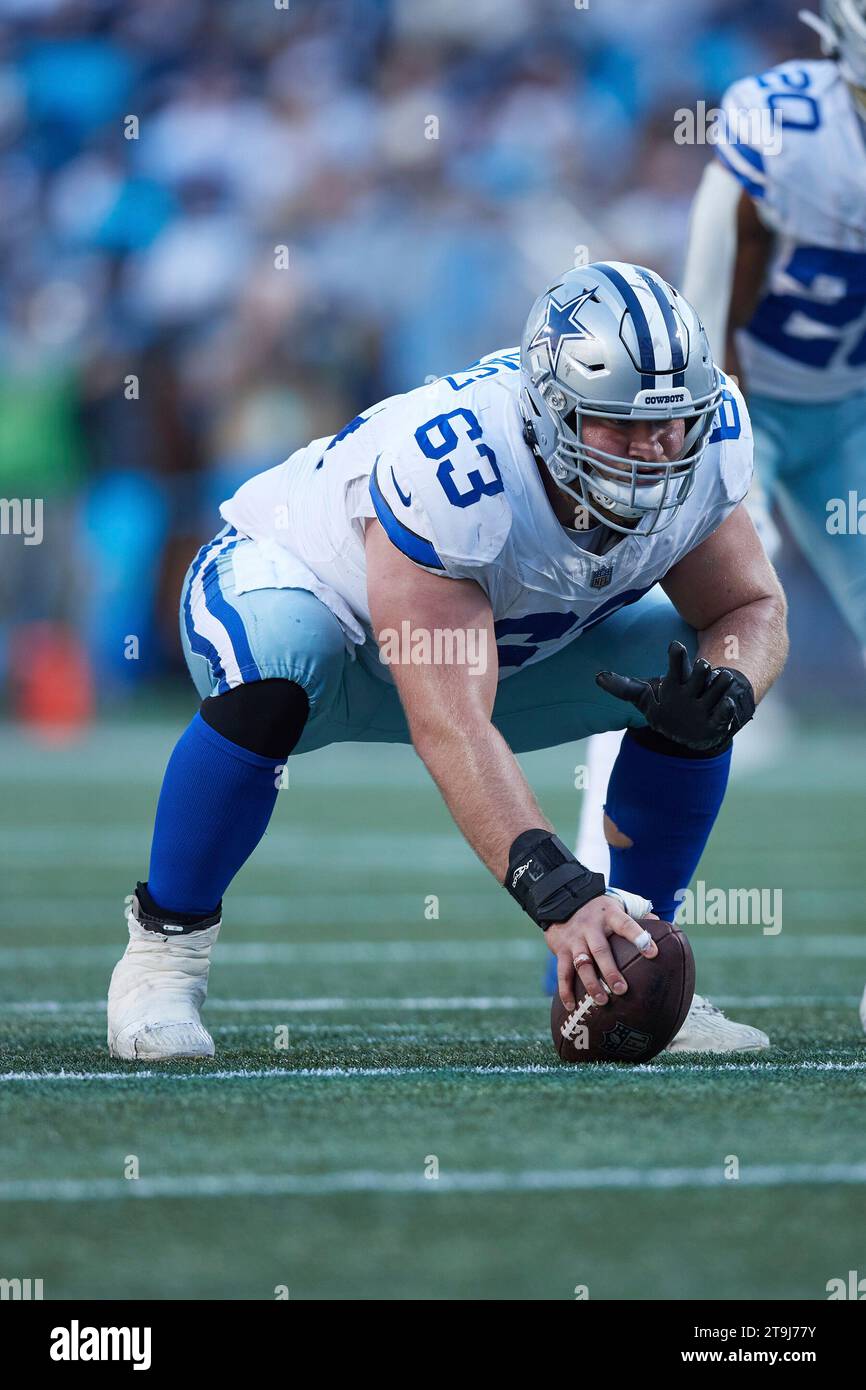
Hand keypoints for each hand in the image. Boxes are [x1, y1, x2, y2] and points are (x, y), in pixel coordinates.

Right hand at [545, 897, 657, 1011]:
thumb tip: (665, 926)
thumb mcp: (619, 905)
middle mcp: (591, 927)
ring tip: (601, 1001)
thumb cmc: (600, 909)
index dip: (639, 937)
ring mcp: (575, 939)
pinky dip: (565, 990)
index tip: (653, 952)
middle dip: (610, 972)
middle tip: (622, 990)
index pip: (626, 925)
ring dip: (591, 984)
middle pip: (600, 951)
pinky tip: (572, 1006)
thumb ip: (640, 914)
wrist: (562, 899)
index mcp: (610, 916)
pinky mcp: (560, 950)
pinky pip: (562, 972)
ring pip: (582, 964)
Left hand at [595, 640, 754, 750]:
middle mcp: (694, 687)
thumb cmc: (668, 706)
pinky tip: (727, 703)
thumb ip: (623, 687)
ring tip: (719, 677)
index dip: (676, 655)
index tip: (674, 644)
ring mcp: (708, 702)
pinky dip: (727, 707)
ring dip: (719, 682)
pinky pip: (726, 711)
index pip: (677, 663)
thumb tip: (598, 678)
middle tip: (701, 665)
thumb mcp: (644, 698)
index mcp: (677, 680)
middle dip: (701, 668)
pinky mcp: (719, 719)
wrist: (691, 729)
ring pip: (719, 684)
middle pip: (701, 670)